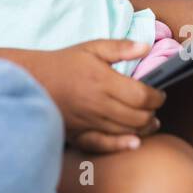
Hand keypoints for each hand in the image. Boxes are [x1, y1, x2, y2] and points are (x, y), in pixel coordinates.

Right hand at [21, 40, 164, 151]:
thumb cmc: (64, 63)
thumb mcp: (91, 47)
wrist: (33, 79)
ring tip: (149, 121)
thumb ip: (120, 47)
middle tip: (153, 106)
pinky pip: (104, 145)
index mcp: (103, 81)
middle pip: (138, 117)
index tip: (159, 93)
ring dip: (143, 128)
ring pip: (126, 132)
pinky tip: (134, 142)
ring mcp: (89, 122)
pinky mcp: (79, 134)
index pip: (141, 95)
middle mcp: (98, 104)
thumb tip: (146, 47)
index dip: (156, 96)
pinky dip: (121, 145)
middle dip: (152, 113)